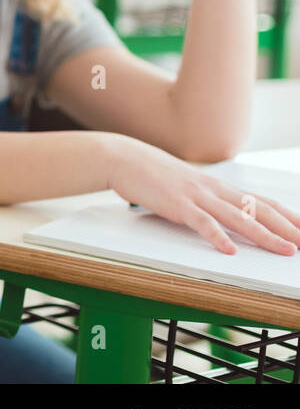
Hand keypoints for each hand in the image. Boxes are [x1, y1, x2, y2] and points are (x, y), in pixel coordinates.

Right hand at [106, 135, 299, 254]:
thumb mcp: (188, 185)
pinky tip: (229, 250)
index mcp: (219, 187)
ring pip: (238, 217)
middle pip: (260, 210)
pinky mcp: (177, 204)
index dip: (288, 217)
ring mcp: (196, 196)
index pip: (263, 202)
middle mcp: (214, 190)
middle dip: (288, 228)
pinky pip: (201, 222)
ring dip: (265, 235)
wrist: (125, 158)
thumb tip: (223, 217)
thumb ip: (207, 199)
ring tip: (286, 250)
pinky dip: (217, 237)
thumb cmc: (154, 174)